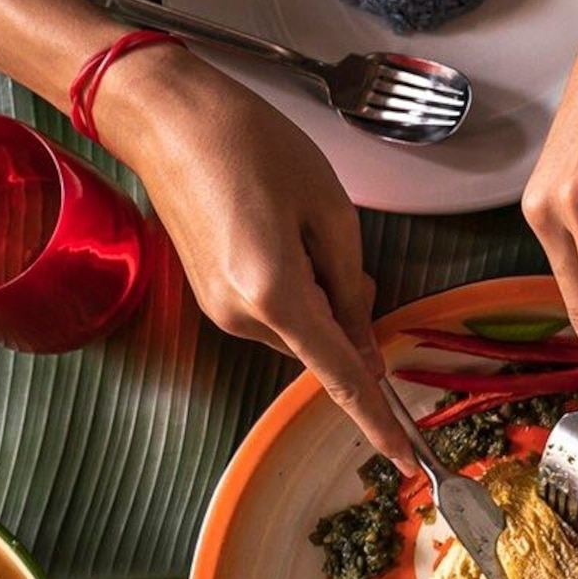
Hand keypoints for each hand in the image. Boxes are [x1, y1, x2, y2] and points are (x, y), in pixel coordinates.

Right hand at [93, 48, 408, 468]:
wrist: (169, 119)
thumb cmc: (251, 146)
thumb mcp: (328, 210)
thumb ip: (351, 287)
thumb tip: (364, 347)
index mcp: (275, 296)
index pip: (340, 375)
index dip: (378, 419)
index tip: (408, 460)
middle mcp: (241, 318)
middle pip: (323, 344)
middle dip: (346, 310)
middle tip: (334, 241)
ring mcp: (220, 312)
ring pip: (301, 328)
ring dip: (318, 295)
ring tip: (296, 224)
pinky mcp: (210, 298)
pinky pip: (274, 312)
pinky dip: (293, 289)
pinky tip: (278, 234)